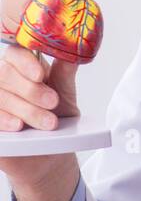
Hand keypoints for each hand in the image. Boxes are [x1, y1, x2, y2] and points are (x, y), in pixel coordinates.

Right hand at [0, 43, 79, 189]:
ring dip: (26, 109)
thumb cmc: (57, 117)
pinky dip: (4, 119)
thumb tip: (73, 46)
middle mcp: (4, 79)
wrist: (51, 154)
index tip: (41, 75)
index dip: (26, 62)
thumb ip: (65, 70)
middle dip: (31, 90)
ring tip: (48, 123)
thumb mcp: (65, 91)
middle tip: (53, 102)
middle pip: (5, 73)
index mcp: (23, 65)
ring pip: (0, 95)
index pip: (16, 53)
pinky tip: (18, 125)